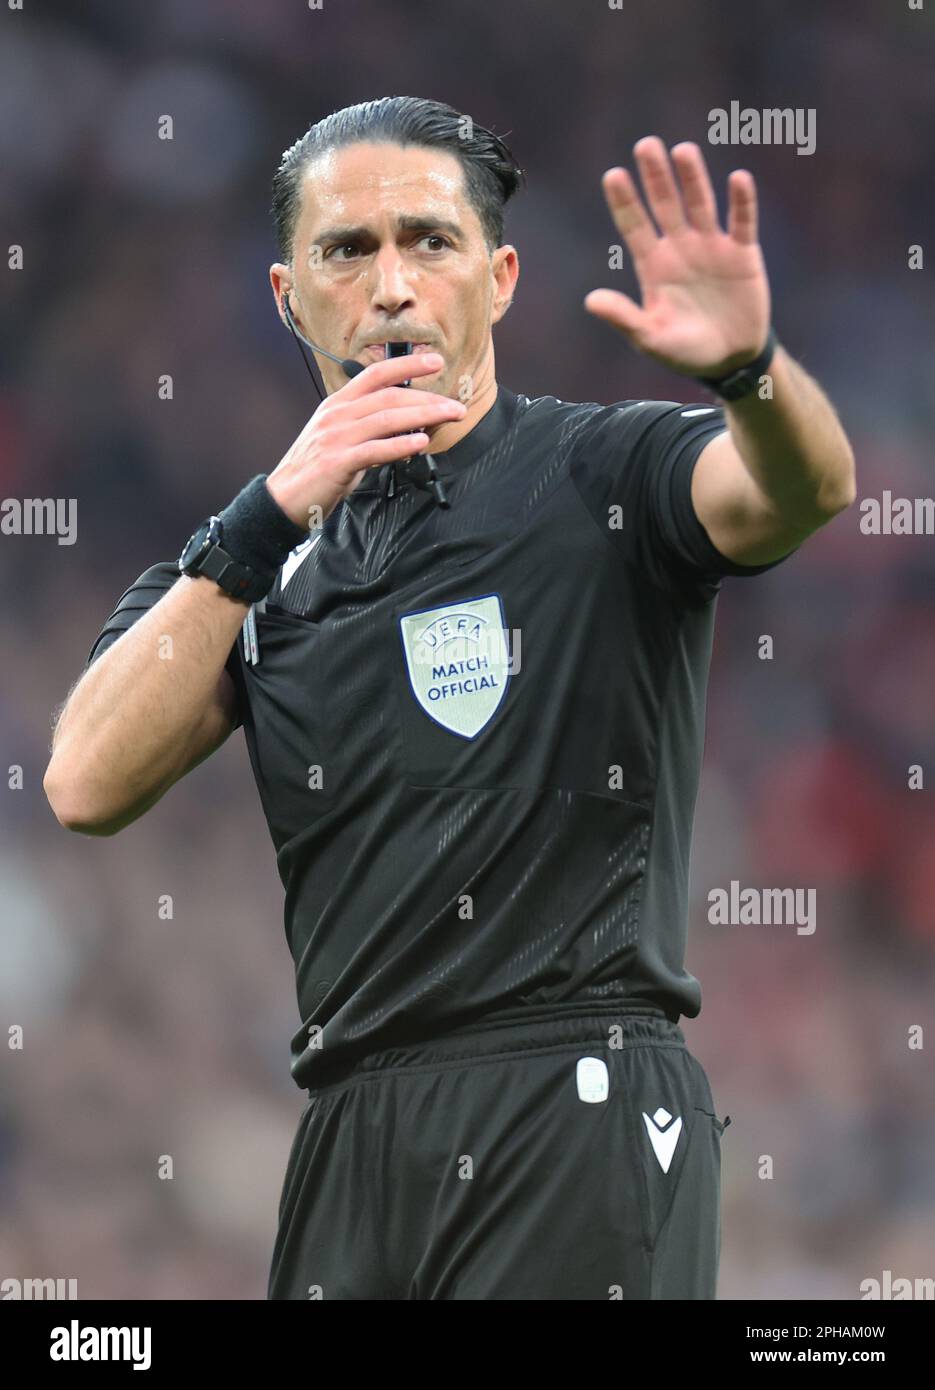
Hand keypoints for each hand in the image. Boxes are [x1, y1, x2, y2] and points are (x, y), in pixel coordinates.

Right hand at [266, 353, 465, 527]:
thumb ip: (370, 428)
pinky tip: (421, 442)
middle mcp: (337, 414)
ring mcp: (337, 437)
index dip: (407, 364)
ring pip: (387, 419)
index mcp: (338, 404)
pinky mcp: (338, 461)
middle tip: (457, 405)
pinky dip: (400, 445)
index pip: (376, 374)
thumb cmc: (317, 469)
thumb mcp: (341, 438)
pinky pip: (375, 450)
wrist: (284, 497)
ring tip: (450, 417)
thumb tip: (408, 427)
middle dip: (428, 398)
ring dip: (424, 416)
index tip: (435, 361)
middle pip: (389, 396)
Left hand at [583, 137, 770, 377]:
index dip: (625, 202)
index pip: (635, 226)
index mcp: (653, 266)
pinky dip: (741, 202)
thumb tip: (590, 301)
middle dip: (655, 177)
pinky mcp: (742, 254)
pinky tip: (738, 179)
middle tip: (645, 145)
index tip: (613, 175)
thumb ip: (624, 319)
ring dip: (693, 179)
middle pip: (665, 205)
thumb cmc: (684, 350)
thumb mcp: (651, 339)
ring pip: (700, 205)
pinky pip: (742, 223)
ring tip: (683, 151)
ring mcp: (711, 247)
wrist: (729, 360)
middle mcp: (680, 248)